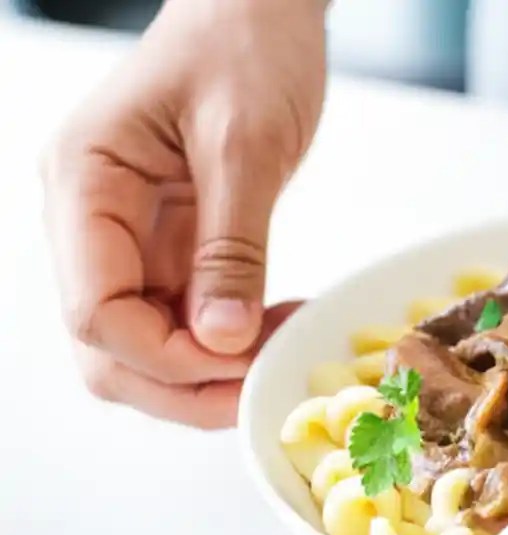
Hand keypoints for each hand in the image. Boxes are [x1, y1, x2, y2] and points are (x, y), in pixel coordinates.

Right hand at [42, 0, 325, 427]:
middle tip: (264, 383)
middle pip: (107, 347)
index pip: (95, 311)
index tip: (241, 362)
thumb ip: (231, 246)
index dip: (165, 357)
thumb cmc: (244, 49)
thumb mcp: (244, 144)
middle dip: (182, 383)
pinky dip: (225, 340)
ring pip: (142, 343)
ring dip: (208, 370)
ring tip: (281, 353)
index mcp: (84, 185)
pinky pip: (181, 316)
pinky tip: (277, 328)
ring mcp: (127, 236)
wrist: (257, 11)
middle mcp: (90, 219)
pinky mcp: (169, 243)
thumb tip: (222, 340)